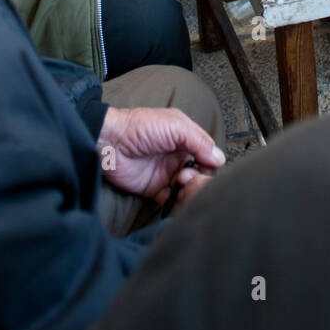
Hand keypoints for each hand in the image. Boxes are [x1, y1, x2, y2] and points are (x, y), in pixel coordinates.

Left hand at [97, 106, 224, 204]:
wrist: (109, 142)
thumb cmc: (139, 127)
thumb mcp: (175, 126)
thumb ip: (199, 141)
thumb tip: (219, 158)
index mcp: (185, 139)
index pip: (208, 155)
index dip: (210, 164)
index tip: (204, 167)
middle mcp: (179, 157)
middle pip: (201, 175)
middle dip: (199, 179)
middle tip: (187, 176)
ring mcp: (168, 174)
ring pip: (188, 189)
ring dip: (189, 192)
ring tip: (179, 185)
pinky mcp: (156, 190)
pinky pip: (172, 201)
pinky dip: (177, 203)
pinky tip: (175, 199)